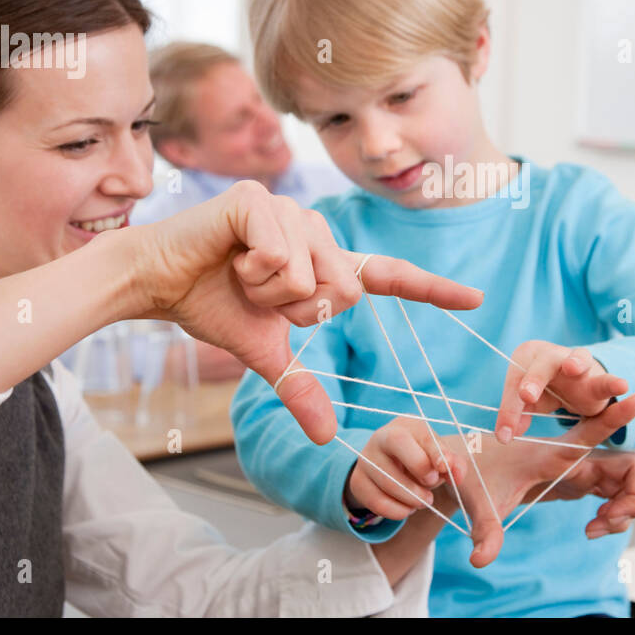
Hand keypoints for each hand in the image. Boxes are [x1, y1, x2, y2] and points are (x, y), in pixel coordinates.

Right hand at [127, 180, 482, 442]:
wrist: (157, 280)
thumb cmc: (212, 304)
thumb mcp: (265, 353)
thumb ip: (300, 387)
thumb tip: (328, 436)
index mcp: (325, 263)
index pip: (390, 278)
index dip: (434, 290)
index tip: (476, 299)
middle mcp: (317, 230)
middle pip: (348, 290)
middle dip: (300, 310)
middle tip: (260, 295)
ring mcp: (291, 209)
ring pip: (315, 277)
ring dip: (272, 293)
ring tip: (241, 273)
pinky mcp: (260, 199)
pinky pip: (284, 256)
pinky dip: (254, 271)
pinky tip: (230, 256)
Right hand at [346, 416, 458, 520]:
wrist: (389, 469)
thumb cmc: (420, 459)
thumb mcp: (438, 457)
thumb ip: (452, 463)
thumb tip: (458, 475)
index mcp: (406, 425)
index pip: (421, 433)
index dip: (436, 452)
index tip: (445, 470)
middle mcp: (381, 436)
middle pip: (397, 441)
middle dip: (420, 467)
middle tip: (432, 485)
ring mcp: (365, 458)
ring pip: (387, 479)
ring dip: (412, 497)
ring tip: (424, 501)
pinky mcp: (358, 482)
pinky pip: (377, 502)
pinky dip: (398, 511)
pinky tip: (408, 509)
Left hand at [440, 393, 634, 566]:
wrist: (468, 470)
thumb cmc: (473, 477)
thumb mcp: (478, 504)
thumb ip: (484, 531)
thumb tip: (479, 560)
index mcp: (554, 452)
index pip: (593, 428)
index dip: (618, 416)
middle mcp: (577, 457)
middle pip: (634, 468)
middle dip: (634, 500)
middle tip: (605, 521)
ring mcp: (584, 469)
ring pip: (629, 486)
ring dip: (625, 513)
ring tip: (592, 530)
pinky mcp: (583, 482)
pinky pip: (618, 497)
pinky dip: (615, 517)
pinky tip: (590, 529)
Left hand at [494, 340, 629, 442]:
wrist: (575, 379)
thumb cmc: (544, 388)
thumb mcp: (529, 402)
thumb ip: (517, 415)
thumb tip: (507, 435)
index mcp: (526, 357)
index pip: (514, 382)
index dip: (509, 408)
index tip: (505, 434)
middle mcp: (551, 354)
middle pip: (541, 364)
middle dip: (533, 379)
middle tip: (526, 396)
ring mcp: (577, 362)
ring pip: (576, 359)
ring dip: (575, 363)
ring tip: (572, 369)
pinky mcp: (598, 378)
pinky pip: (606, 381)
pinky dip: (613, 383)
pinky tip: (623, 385)